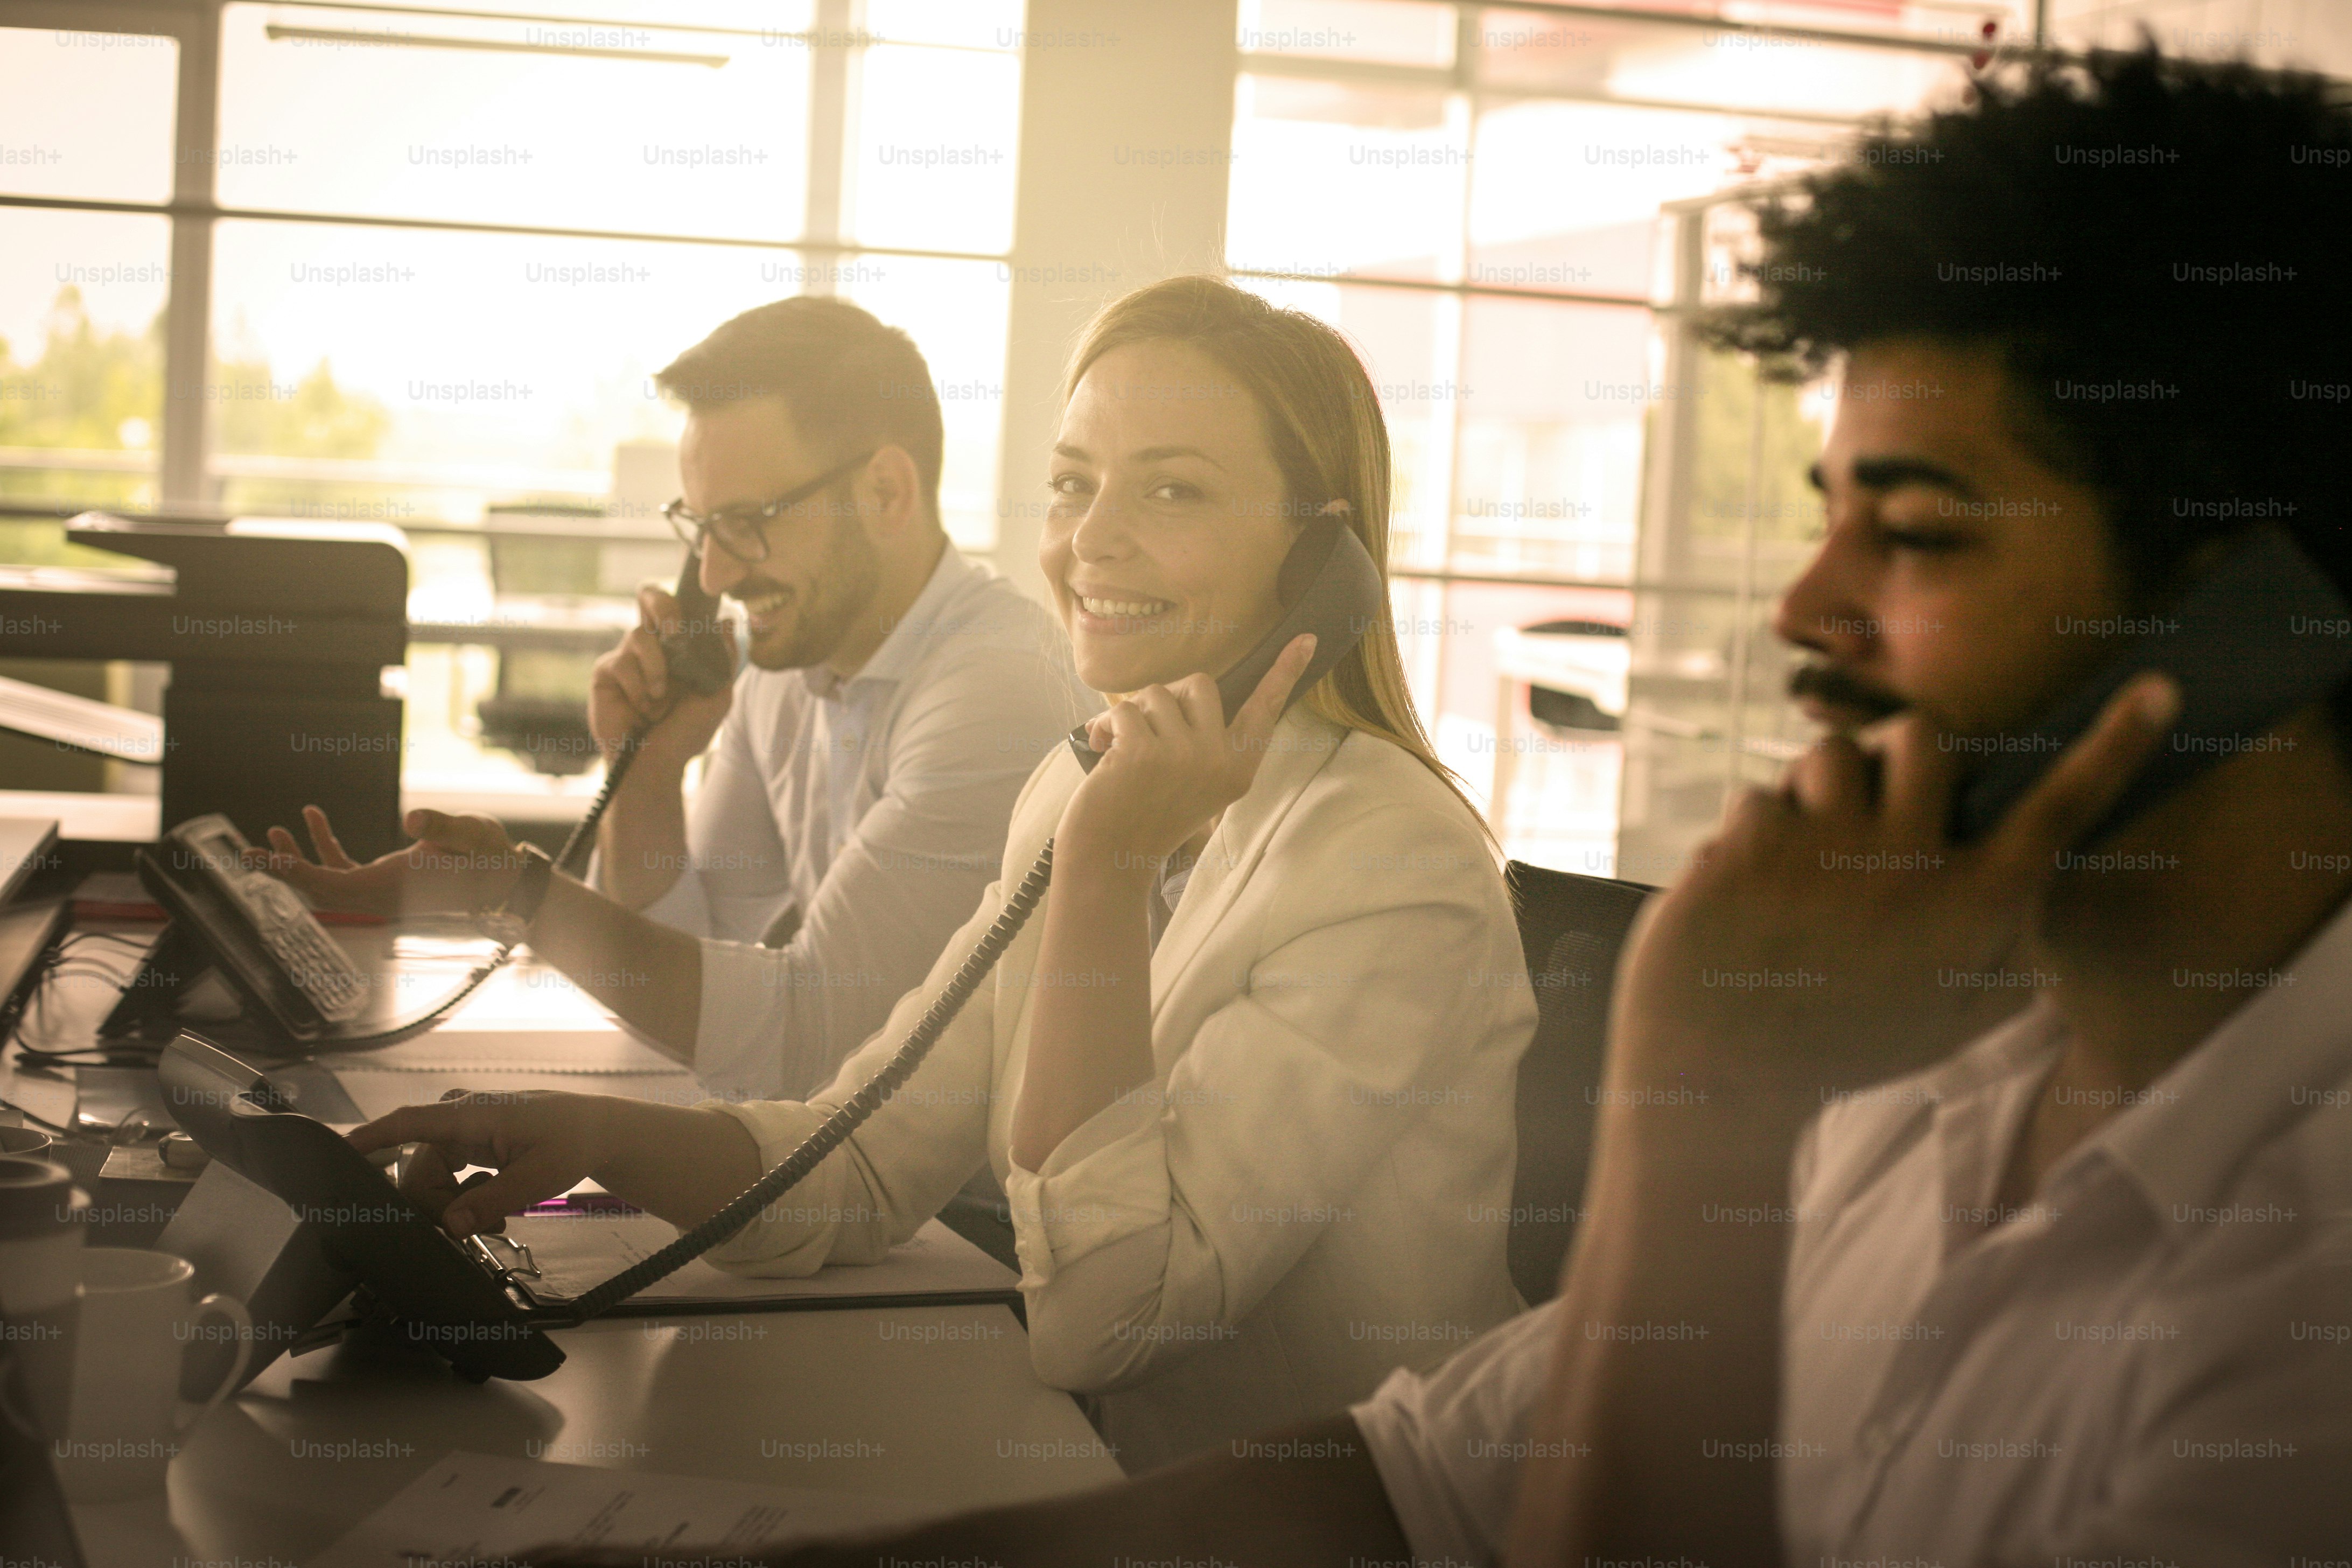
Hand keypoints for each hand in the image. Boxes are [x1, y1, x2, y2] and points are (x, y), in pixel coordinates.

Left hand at [258, 805, 529, 917]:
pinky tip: (314, 820)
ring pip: (325, 881)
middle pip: (316, 889)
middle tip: (247, 851)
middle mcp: (380, 894)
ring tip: (273, 833)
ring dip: (297, 860)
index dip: (289, 871)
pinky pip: (343, 871)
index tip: (258, 858)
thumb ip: (442, 826)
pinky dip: (324, 849)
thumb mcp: (471, 834)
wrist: (505, 882)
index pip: (328, 883)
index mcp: (392, 885)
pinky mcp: (385, 882)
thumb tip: (412, 819)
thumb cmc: (490, 858)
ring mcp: (380, 891)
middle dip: (281, 871)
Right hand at [347, 1090, 608, 1236]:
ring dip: (455, 1208)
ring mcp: (460, 1130)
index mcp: (471, 1115)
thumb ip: (491, 1202)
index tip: (338, 1152)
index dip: (370, 1139)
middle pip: (419, 1173)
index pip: (409, 1123)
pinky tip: (492, 1207)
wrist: (597, 1130)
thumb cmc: (572, 1142)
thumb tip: (449, 1227)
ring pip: (430, 1181)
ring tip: (496, 1220)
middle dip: (441, 1208)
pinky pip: (445, 1178)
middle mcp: (458, 1117)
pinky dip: (462, 1199)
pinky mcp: (466, 1143)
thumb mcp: (537, 1178)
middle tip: (480, 1230)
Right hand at [587, 584, 734, 770]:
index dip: (685, 597)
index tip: (699, 608)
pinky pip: (621, 663)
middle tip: (676, 632)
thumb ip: (724, 658)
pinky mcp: (606, 671)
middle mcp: (652, 646)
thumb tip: (727, 620)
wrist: (656, 763)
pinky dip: (638, 688)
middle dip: (663, 606)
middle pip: (649, 596)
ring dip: (656, 670)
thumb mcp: (717, 695)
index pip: (678, 606)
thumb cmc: (685, 733)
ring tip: (660, 700)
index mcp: (680, 647)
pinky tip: (642, 709)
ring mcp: (627, 656)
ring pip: (638, 635)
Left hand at [1063, 634, 1317, 874]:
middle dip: (1165, 699)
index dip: (1283, 672)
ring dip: (1131, 715)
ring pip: (1157, 694)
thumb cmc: (1146, 815)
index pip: (1264, 710)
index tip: (1305, 638)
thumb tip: (1191, 692)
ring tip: (1120, 750)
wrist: (1109, 859)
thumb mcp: (1195, 783)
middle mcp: (1219, 762)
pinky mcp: (1144, 753)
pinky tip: (1101, 753)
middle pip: (1200, 685)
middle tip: (1147, 734)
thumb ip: (1206, 742)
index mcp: (1238, 769)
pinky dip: (1103, 727)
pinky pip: (1122, 710)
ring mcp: (1184, 757)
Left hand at [1610, 674, 2179, 1098]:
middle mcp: (1909, 871)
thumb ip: (2006, 954)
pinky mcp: (1749, 846)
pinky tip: (1746, 892)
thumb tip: (2042, 889)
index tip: (2157, 689)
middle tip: (1878, 799)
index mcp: (1971, 913)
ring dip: (1821, 788)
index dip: (2112, 748)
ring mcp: (1824, 853)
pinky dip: (1753, 835)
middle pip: (1927, 737)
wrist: (1720, 1073)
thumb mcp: (1950, 1019)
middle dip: (1899, 751)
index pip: (2057, 813)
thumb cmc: (1842, 1041)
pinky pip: (1761, 795)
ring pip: (1831, 752)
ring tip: (1806, 854)